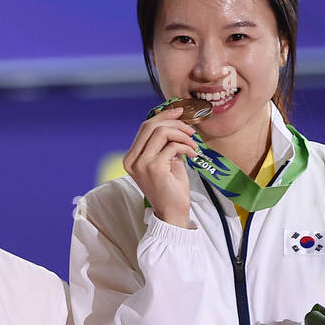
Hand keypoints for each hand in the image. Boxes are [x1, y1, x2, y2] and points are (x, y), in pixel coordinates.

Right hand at [122, 106, 198, 226]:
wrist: (172, 212)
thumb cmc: (171, 188)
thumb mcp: (165, 161)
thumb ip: (164, 144)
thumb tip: (175, 121)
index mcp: (132, 157)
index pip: (145, 127)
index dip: (163, 115)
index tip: (180, 111)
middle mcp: (132, 160)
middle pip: (151, 125)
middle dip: (174, 122)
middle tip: (190, 129)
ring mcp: (141, 164)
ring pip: (161, 132)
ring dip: (182, 134)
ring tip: (193, 144)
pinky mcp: (154, 168)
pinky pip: (172, 146)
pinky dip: (186, 147)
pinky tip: (192, 154)